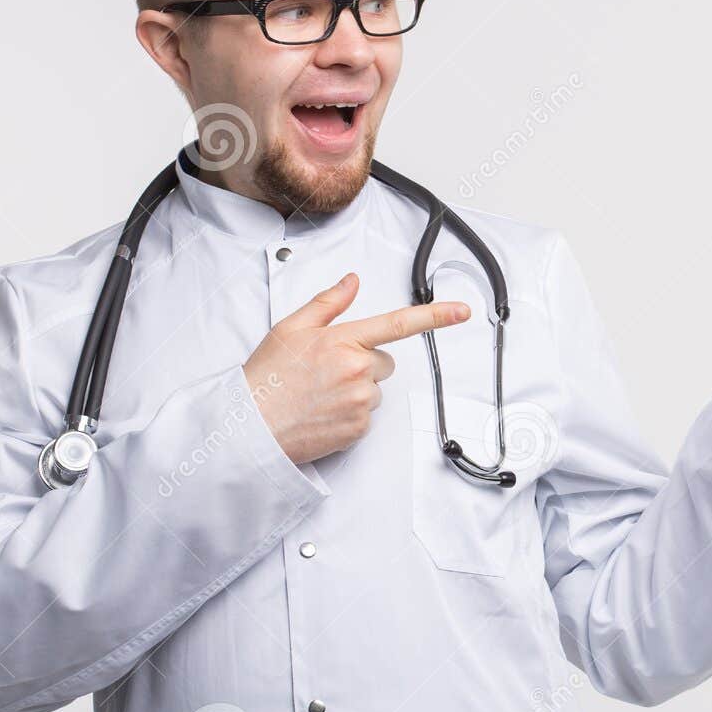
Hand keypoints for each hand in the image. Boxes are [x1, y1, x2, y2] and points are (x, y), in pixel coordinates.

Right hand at [242, 272, 469, 464]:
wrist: (249, 427)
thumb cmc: (266, 377)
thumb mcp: (290, 328)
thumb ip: (328, 303)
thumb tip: (352, 282)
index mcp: (343, 340)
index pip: (399, 324)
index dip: (436, 317)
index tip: (462, 311)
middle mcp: (357, 370)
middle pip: (383, 362)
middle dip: (363, 365)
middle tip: (326, 372)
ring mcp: (360, 401)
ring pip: (375, 391)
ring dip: (355, 391)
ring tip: (319, 395)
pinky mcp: (359, 428)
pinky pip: (366, 417)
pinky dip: (349, 415)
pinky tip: (322, 413)